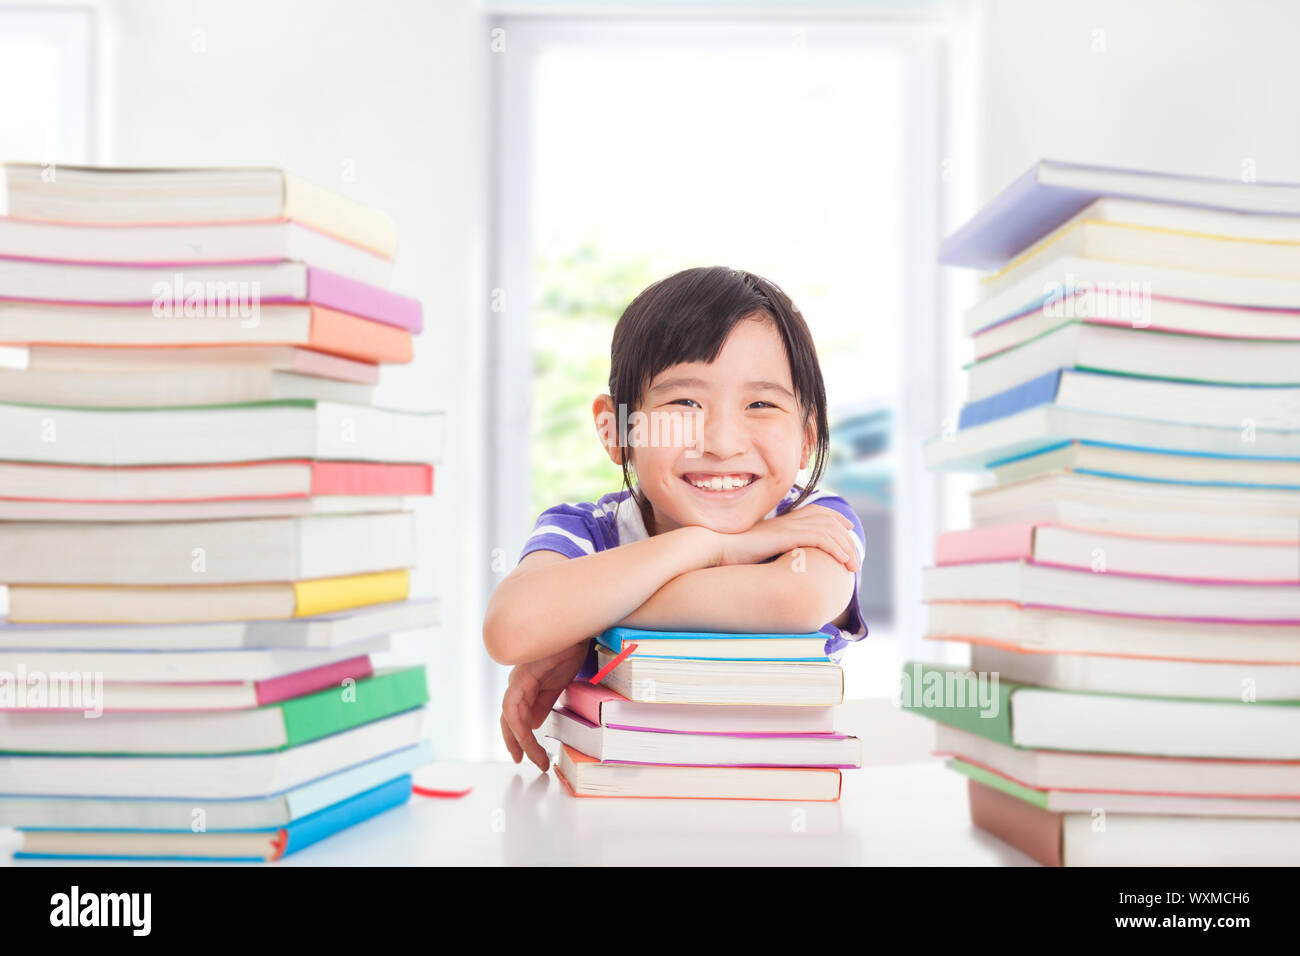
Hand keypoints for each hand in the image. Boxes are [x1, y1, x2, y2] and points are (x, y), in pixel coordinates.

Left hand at [499, 638, 590, 771]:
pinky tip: (531, 736)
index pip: (515, 715)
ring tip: (536, 757)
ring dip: (520, 740)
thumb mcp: (557, 685)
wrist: (575, 631)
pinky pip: (515, 707)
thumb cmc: (568, 651)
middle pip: (508, 718)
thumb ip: (543, 704)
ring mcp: (517, 678)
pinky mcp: (522, 677)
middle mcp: (517, 682)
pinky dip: (520, 726)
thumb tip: (532, 726)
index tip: (530, 755)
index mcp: (525, 684)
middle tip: (525, 761)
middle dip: (514, 743)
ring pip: (510, 716)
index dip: (518, 736)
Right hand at [714, 507, 860, 572]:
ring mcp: (787, 526)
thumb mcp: (759, 549)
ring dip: (844, 548)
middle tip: (855, 558)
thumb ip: (773, 550)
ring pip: (828, 530)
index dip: (836, 519)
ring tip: (853, 565)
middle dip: (846, 538)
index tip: (848, 529)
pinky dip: (834, 548)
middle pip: (827, 520)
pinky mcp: (786, 536)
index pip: (817, 512)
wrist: (718, 547)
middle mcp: (788, 520)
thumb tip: (780, 562)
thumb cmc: (733, 553)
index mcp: (783, 520)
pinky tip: (841, 560)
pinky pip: (819, 538)